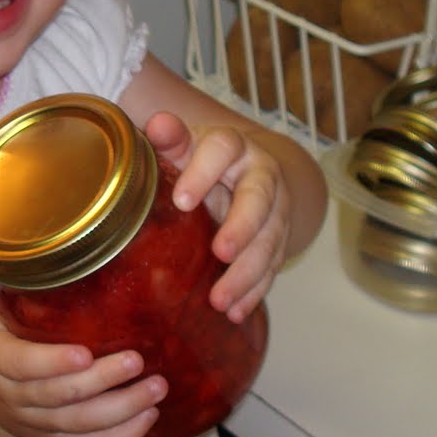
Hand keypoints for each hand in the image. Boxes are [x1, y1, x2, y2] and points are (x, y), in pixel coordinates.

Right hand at [0, 255, 166, 436]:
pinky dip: (124, 435)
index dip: (53, 363)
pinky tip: (150, 415)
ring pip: (84, 424)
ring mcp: (43, 425)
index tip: (85, 352)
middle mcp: (19, 399)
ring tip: (157, 387)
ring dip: (123, 408)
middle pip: (62, 396)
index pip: (23, 367)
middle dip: (102, 380)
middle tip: (137, 360)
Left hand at [144, 110, 292, 322]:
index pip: (223, 148)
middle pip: (259, 199)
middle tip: (220, 252)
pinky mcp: (279, 238)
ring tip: (220, 300)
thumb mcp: (186, 146)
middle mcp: (261, 174)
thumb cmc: (202, 161)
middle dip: (242, 227)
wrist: (247, 171)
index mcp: (232, 146)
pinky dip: (255, 291)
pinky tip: (236, 311)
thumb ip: (170, 139)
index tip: (181, 200)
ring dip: (247, 272)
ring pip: (270, 239)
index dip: (204, 172)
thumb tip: (158, 124)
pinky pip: (272, 266)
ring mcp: (276, 209)